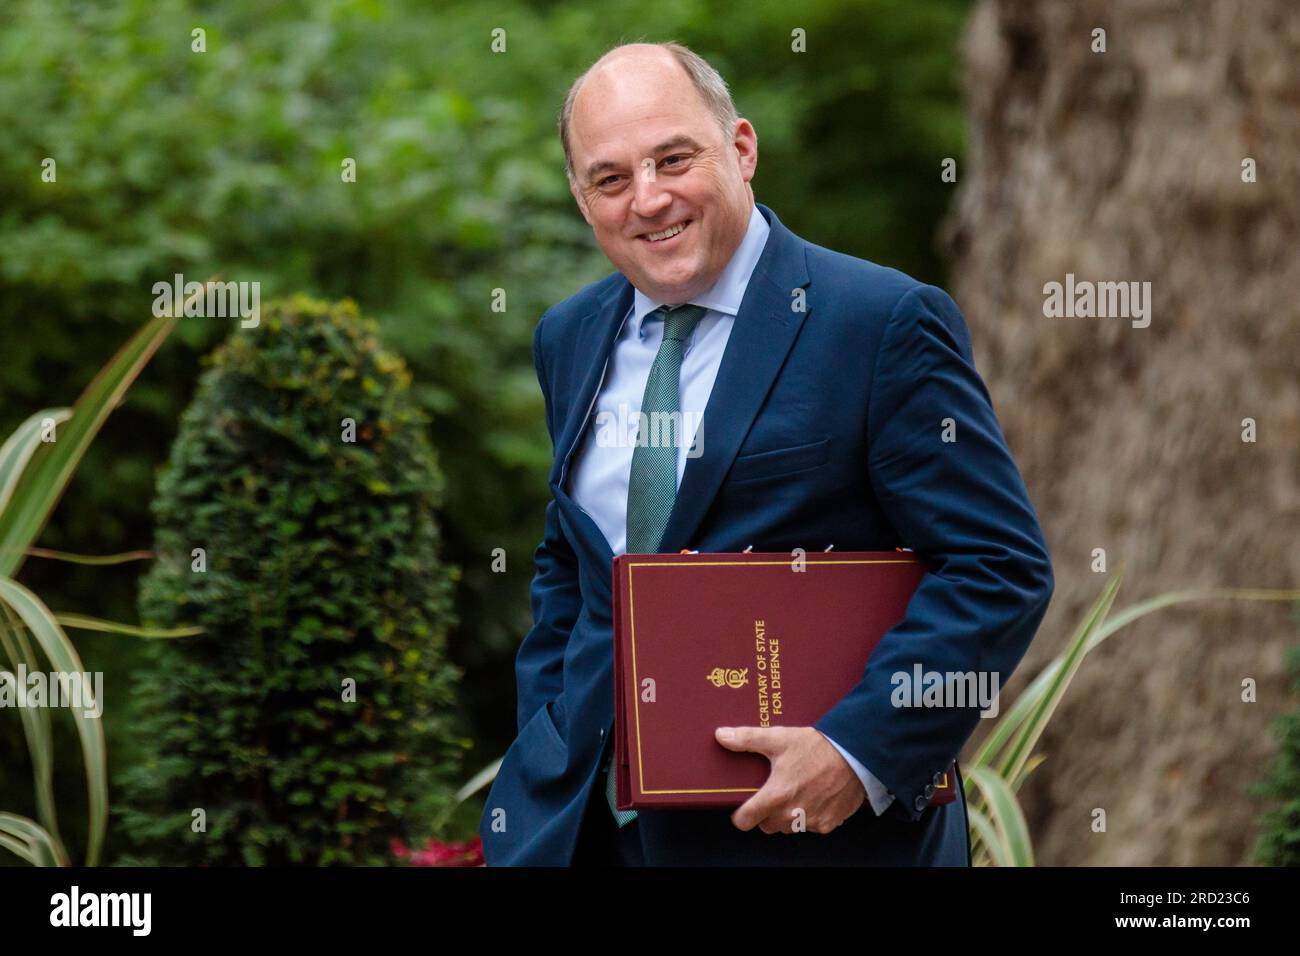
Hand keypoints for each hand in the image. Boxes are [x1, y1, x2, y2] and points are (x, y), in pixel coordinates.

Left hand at [715, 725, 865, 833]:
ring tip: (796, 792)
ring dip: (788, 816)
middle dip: (766, 813)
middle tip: (774, 793)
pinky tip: (815, 796)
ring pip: (789, 827)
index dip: (741, 815)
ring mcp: (811, 821)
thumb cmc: (816, 747)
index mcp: (776, 796)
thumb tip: (721, 735)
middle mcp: (792, 814)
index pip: (745, 821)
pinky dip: (810, 816)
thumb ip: (747, 739)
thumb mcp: (779, 738)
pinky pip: (811, 826)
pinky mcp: (829, 823)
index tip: (743, 808)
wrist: (855, 754)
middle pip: (767, 826)